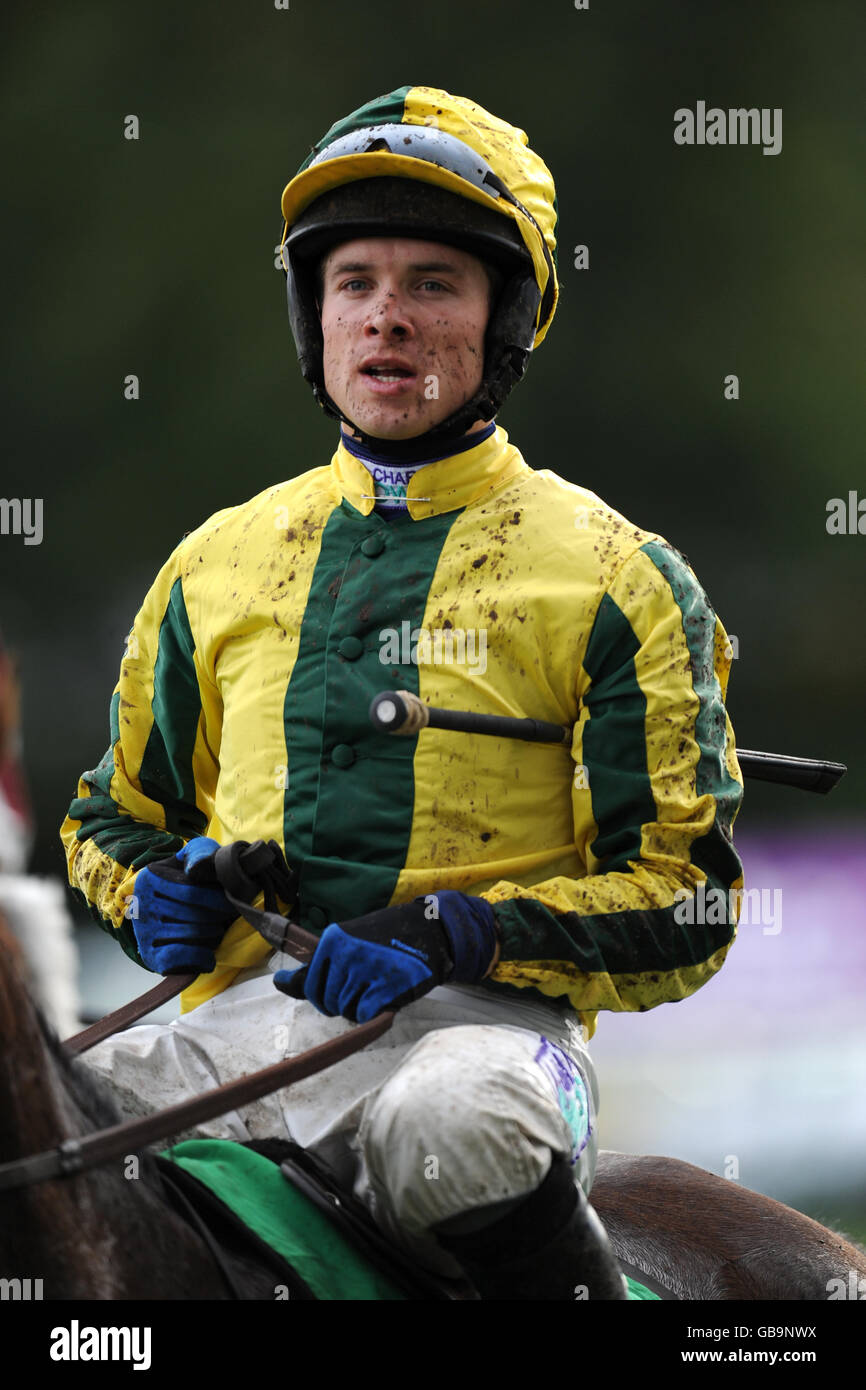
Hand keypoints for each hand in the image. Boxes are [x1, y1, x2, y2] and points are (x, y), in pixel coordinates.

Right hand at [125, 837, 237, 973]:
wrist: (164, 905)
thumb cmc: (187, 879)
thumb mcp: (193, 858)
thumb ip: (199, 851)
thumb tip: (194, 868)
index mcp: (150, 878)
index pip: (192, 893)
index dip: (218, 900)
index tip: (231, 902)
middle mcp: (142, 905)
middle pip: (194, 917)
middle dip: (218, 919)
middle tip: (226, 917)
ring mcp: (144, 932)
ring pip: (191, 937)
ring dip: (213, 936)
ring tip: (217, 929)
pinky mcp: (149, 955)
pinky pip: (178, 959)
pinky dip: (199, 958)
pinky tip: (208, 953)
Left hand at [273, 891, 498, 1021]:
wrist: (430, 931)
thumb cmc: (385, 939)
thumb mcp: (347, 944)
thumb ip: (316, 968)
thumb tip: (278, 984)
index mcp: (331, 940)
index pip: (310, 986)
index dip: (324, 993)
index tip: (341, 986)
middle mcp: (345, 954)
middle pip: (328, 1002)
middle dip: (344, 1002)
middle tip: (365, 986)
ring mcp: (366, 971)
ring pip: (347, 1011)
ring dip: (361, 1007)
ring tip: (378, 986)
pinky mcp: (386, 987)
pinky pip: (366, 1015)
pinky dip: (376, 1011)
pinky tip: (387, 994)